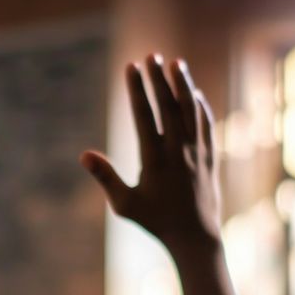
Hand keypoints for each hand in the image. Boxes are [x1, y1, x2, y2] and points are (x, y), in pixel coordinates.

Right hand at [80, 54, 220, 251]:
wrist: (195, 239)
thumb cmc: (156, 222)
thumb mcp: (125, 205)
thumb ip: (106, 178)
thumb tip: (84, 155)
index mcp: (155, 160)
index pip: (144, 116)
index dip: (137, 90)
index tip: (130, 67)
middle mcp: (178, 152)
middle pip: (169, 106)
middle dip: (159, 79)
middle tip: (150, 56)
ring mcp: (197, 153)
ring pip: (191, 111)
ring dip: (183, 85)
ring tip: (176, 63)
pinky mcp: (210, 159)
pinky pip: (207, 126)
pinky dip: (201, 108)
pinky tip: (195, 95)